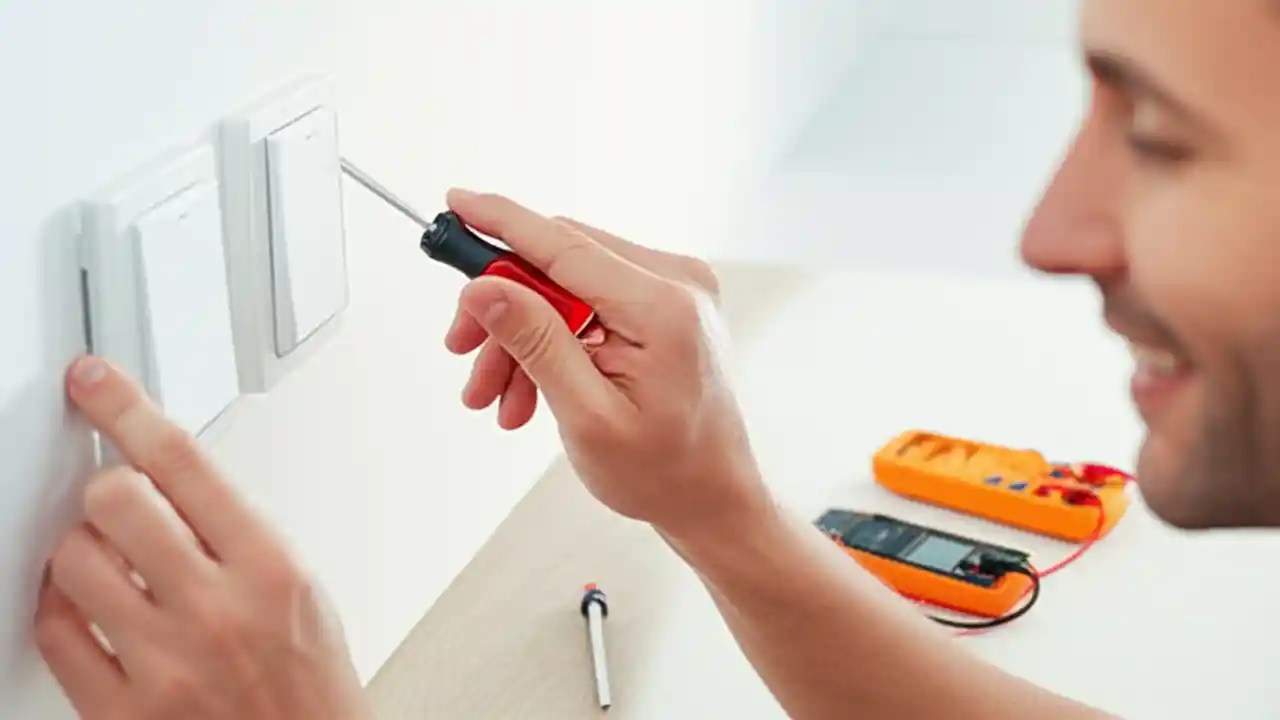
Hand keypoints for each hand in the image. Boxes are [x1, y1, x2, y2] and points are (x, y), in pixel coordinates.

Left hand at [35, 357, 369, 719]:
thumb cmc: (311, 688)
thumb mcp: (300, 592)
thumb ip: (236, 534)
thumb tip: (169, 480)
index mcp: (271, 568)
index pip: (184, 461)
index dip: (126, 407)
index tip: (95, 382)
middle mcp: (217, 610)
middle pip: (115, 499)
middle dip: (107, 489)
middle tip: (115, 499)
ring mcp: (165, 663)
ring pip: (74, 559)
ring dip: (80, 550)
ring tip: (106, 563)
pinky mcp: (122, 712)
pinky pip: (54, 632)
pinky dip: (59, 608)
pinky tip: (84, 609)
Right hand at [443, 189, 772, 537]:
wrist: (715, 498)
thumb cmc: (666, 471)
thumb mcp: (587, 417)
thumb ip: (536, 343)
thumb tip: (485, 288)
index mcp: (664, 307)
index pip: (564, 244)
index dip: (501, 222)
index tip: (455, 203)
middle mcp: (677, 283)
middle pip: (557, 263)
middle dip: (502, 309)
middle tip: (463, 353)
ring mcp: (675, 291)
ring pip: (565, 286)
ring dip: (522, 336)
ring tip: (496, 397)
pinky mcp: (666, 305)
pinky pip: (589, 302)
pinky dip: (553, 340)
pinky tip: (528, 391)